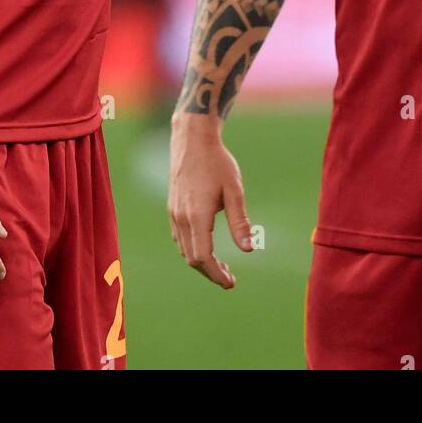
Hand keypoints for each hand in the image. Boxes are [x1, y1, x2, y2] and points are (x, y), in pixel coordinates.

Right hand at [168, 117, 252, 288]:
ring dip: (201, 262)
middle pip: (192, 258)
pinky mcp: (172, 207)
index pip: (203, 257)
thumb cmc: (217, 162)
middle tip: (230, 278)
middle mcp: (181, 218)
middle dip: (210, 272)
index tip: (231, 282)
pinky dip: (192, 249)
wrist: (192, 139)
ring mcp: (174, 213)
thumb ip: (239, 222)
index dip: (217, 274)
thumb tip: (249, 250)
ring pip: (184, 250)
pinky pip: (179, 238)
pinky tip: (206, 245)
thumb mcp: (234, 190)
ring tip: (221, 265)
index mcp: (197, 216)